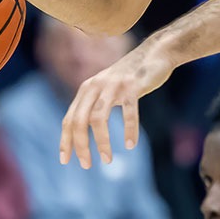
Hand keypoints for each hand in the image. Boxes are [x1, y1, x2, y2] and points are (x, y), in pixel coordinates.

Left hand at [58, 38, 178, 168]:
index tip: (65, 161)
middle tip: (86, 165)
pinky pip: (128, 113)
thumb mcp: (106, 89)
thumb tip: (82, 132)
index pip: (69, 119)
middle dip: (80, 145)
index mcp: (86, 90)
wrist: (154, 53)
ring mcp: (113, 86)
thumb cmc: (130, 77)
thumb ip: (94, 105)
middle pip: (80, 120)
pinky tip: (130, 145)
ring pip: (98, 118)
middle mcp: (95, 86)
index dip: (66, 141)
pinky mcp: (132, 86)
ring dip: (101, 142)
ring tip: (107, 160)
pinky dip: (128, 130)